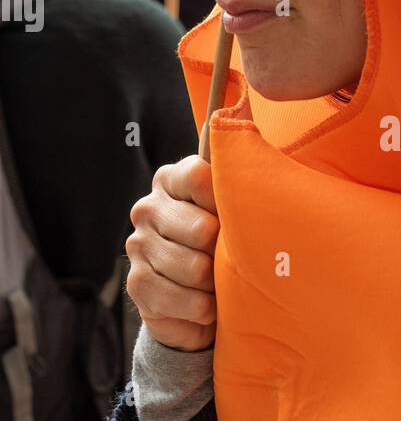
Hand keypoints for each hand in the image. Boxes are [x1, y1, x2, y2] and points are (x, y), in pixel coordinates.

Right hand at [126, 155, 219, 351]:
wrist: (205, 298)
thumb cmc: (227, 243)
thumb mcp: (236, 208)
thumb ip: (238, 172)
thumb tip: (244, 110)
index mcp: (174, 179)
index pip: (199, 176)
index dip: (224, 201)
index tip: (235, 218)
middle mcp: (149, 207)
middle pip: (201, 229)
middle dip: (224, 253)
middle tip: (231, 261)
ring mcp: (138, 245)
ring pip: (193, 269)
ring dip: (216, 286)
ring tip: (221, 287)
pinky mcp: (136, 283)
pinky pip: (179, 299)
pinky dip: (200, 311)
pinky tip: (206, 307)